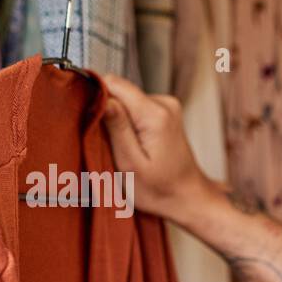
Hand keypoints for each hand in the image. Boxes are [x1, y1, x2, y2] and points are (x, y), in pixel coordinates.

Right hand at [101, 72, 217, 224]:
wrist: (188, 197)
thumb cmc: (160, 189)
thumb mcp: (130, 163)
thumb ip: (116, 127)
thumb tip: (101, 95)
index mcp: (155, 114)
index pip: (113, 83)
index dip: (97, 98)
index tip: (94, 124)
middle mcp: (165, 103)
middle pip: (119, 91)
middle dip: (107, 114)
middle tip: (112, 144)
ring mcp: (167, 106)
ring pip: (125, 100)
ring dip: (118, 121)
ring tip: (125, 148)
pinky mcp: (165, 112)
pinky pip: (135, 108)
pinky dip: (128, 124)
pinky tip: (133, 145)